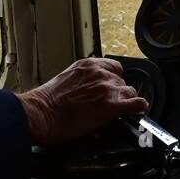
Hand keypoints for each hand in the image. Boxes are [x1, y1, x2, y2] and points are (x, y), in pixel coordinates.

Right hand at [14, 57, 148, 146]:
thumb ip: (83, 80)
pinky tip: (138, 112)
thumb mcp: (66, 79)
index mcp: (88, 65)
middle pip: (121, 81)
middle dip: (116, 93)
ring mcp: (107, 89)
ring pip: (129, 92)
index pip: (114, 67)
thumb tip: (91, 90)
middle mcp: (100, 73)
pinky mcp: (111, 106)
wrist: (40, 113)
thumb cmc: (46, 102)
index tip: (110, 88)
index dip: (113, 80)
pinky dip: (139, 108)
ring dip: (123, 101)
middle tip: (106, 104)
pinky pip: (137, 104)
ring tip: (114, 111)